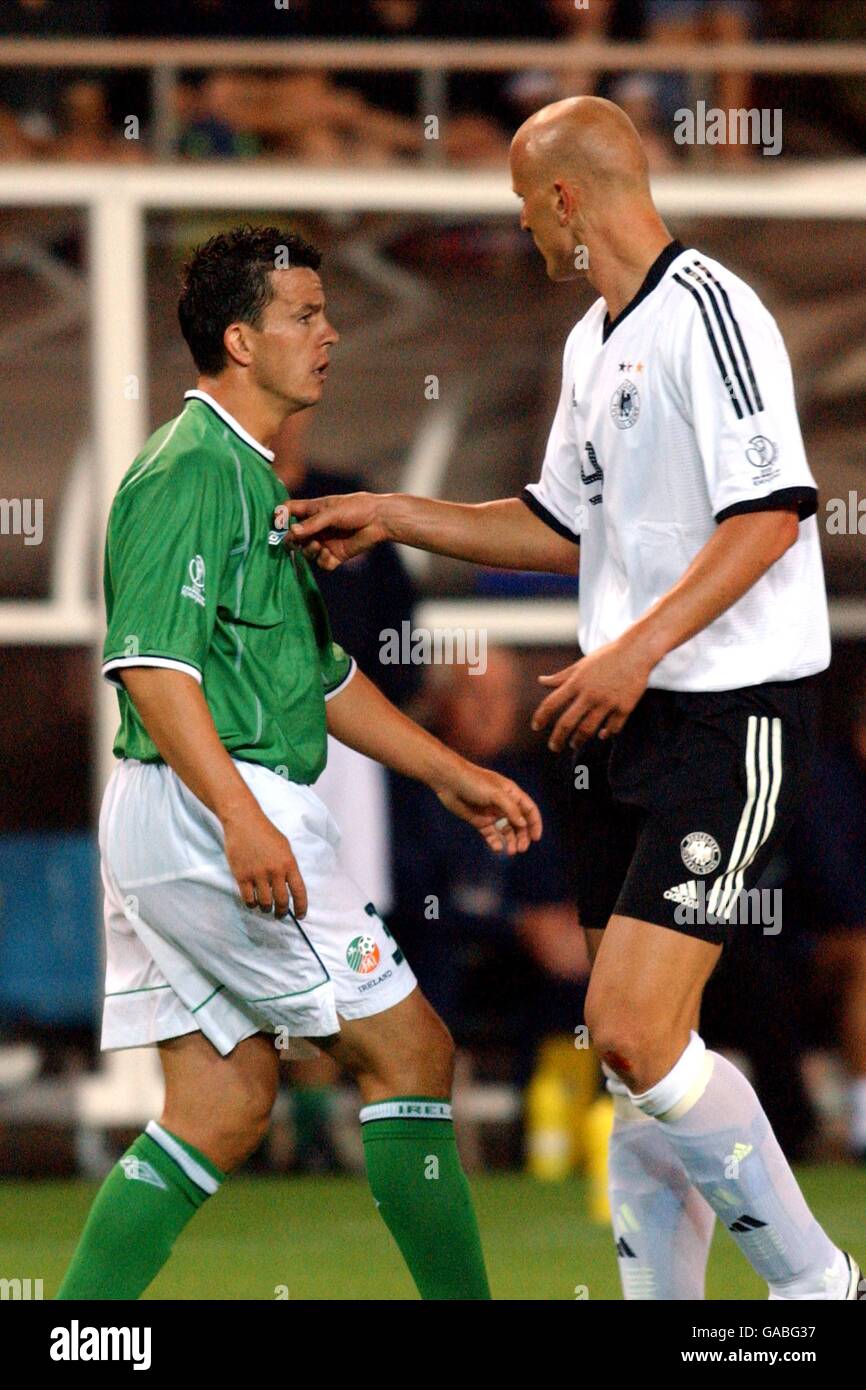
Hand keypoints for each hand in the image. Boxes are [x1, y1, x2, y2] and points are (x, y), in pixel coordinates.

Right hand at [222, 808, 307, 917]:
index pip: (299, 891)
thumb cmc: (265, 832)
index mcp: (289, 863)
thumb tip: (290, 886)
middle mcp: (275, 871)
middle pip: (282, 901)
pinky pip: (248, 899)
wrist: (243, 821)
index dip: (301, 906)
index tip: (301, 915)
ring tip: (266, 909)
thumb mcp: (284, 847)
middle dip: (282, 912)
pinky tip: (254, 903)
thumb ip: (288, 866)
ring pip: (265, 903)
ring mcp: (257, 874)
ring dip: (267, 910)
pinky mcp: (242, 876)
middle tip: (280, 915)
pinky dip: (252, 905)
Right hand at [288, 492, 387, 570]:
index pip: (288, 511)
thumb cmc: (356, 508)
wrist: (378, 520)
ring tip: (319, 545)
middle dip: (293, 541)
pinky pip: (322, 563)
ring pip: (307, 552)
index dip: (279, 517)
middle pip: (294, 537)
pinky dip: (324, 561)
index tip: (276, 524)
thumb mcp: (331, 513)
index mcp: (312, 511)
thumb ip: (311, 524)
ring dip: (309, 550)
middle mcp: (315, 527)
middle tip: (295, 542)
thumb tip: (291, 533)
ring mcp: (325, 541)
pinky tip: (330, 555)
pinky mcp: (335, 555)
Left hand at [432, 761, 542, 854]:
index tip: (536, 838)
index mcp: (511, 793)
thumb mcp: (496, 793)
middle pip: (519, 823)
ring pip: (506, 831)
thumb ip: (511, 809)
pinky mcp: (479, 821)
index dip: (535, 823)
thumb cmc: (473, 782)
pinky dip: (495, 842)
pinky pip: (491, 835)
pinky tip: (497, 848)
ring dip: (511, 841)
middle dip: (523, 836)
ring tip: (511, 852)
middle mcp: (504, 804)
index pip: (529, 810)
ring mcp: (491, 813)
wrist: (449, 781)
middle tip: (521, 849)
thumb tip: (523, 824)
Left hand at [532, 635, 653, 751]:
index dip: (541, 717)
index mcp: (576, 682)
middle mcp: (590, 694)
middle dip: (557, 738)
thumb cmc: (607, 657)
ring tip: (574, 743)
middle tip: (554, 747)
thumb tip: (541, 681)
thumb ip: (561, 677)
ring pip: (588, 730)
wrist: (637, 651)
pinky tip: (602, 734)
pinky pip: (613, 728)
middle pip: (567, 723)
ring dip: (579, 740)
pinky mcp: (625, 707)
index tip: (536, 727)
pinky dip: (606, 734)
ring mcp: (608, 702)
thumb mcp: (581, 665)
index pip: (552, 703)